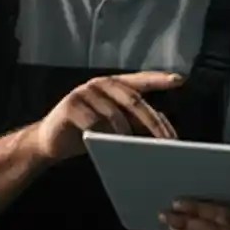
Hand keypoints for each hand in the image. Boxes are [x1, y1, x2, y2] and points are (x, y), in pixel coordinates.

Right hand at [32, 71, 182, 160]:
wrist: (50, 142)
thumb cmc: (87, 132)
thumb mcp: (115, 126)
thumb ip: (135, 122)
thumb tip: (164, 133)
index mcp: (114, 85)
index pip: (141, 80)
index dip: (159, 79)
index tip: (179, 80)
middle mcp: (100, 84)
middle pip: (134, 100)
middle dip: (153, 122)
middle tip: (167, 140)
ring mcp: (84, 92)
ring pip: (114, 112)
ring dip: (128, 133)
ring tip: (137, 150)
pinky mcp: (70, 106)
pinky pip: (93, 121)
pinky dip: (104, 135)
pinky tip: (109, 145)